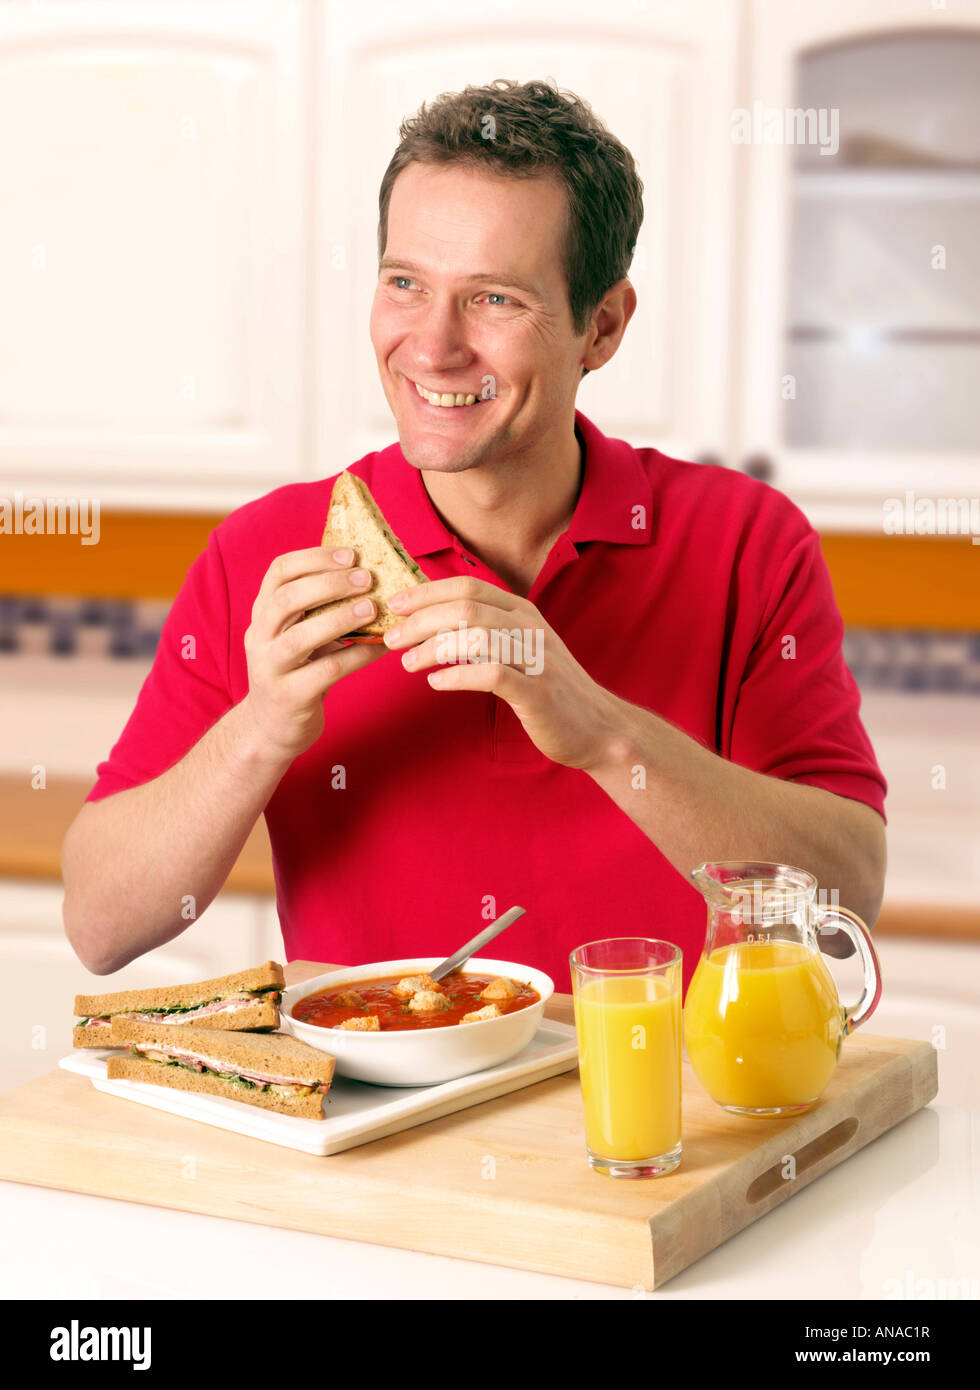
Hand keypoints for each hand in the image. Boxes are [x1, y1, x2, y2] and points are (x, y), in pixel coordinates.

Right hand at [242, 546, 387, 759]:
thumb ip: (321, 609)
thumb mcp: (300, 634)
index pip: (279, 571)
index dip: (315, 557)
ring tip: (373, 608)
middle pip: (286, 599)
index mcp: (263, 613)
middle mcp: (260, 637)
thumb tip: (372, 577)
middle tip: (366, 578)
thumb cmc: (297, 671)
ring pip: (301, 637)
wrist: (271, 728)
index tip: (351, 554)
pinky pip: (326, 671)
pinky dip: (357, 656)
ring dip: (340, 619)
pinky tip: (382, 647)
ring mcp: (270, 668)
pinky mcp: (289, 696)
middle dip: (329, 583)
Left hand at [383, 575, 625, 770]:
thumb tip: (437, 623)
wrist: (599, 728)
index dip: (426, 592)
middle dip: (420, 621)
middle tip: (392, 639)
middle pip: (464, 608)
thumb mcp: (522, 648)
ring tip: (408, 663)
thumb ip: (488, 632)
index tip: (396, 605)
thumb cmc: (552, 689)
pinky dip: (457, 677)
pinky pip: (490, 675)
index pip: (467, 586)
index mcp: (522, 612)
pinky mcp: (536, 691)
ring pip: (474, 636)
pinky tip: (437, 684)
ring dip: (433, 649)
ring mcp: (535, 658)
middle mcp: (529, 627)